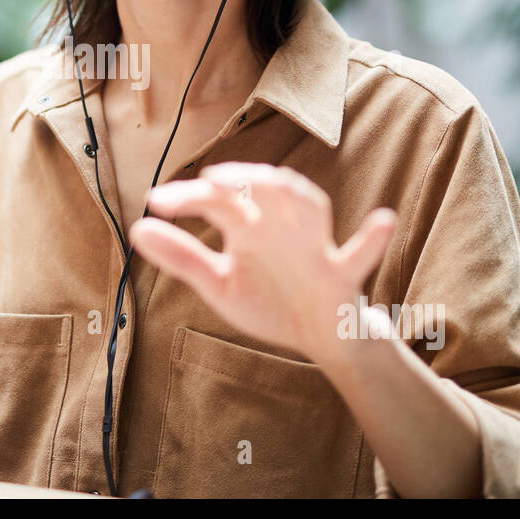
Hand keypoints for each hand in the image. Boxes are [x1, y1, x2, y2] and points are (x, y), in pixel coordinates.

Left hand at [127, 162, 396, 366]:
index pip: (216, 200)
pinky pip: (361, 254)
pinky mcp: (342, 273)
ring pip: (310, 206)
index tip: (155, 202)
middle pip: (263, 189)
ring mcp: (314, 246)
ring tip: (274, 183)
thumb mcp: (219, 284)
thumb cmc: (268, 300)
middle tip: (210, 182)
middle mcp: (280, 225)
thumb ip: (182, 258)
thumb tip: (136, 229)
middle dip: (240, 180)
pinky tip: (383, 221)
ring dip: (294, 193)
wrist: (318, 338)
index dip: (187, 197)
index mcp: (248, 225)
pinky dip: (372, 239)